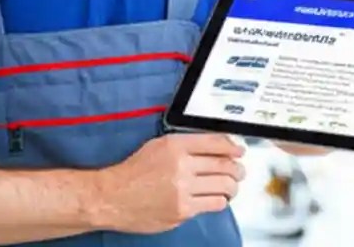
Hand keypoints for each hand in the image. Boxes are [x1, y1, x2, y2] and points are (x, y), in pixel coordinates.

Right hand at [93, 133, 245, 233]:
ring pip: (224, 186)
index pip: (215, 143)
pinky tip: (216, 199)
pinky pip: (214, 204)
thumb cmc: (133, 172)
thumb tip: (214, 147)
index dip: (233, 146)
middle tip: (239, 171)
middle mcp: (181, 166)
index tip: (240, 151)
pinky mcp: (183, 210)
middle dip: (237, 169)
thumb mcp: (157, 146)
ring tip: (230, 186)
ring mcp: (183, 190)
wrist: (113, 197)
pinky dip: (220, 201)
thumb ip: (185, 145)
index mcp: (175, 146)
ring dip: (232, 186)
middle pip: (225, 165)